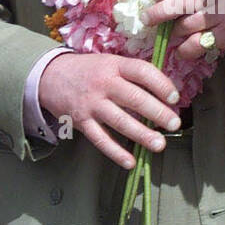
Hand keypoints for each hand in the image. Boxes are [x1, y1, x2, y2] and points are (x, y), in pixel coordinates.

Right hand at [39, 51, 181, 168]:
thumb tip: (165, 92)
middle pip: (134, 98)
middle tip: (174, 124)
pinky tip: (130, 162)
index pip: (142, 71)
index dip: (161, 84)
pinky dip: (116, 152)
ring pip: (120, 121)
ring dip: (142, 134)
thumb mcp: (110, 62)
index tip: (175, 98)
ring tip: (159, 144)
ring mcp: (91, 104)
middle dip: (157, 112)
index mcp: (114, 65)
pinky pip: (101, 139)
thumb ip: (133, 75)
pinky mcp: (81, 122)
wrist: (49, 76)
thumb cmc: (88, 71)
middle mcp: (103, 84)